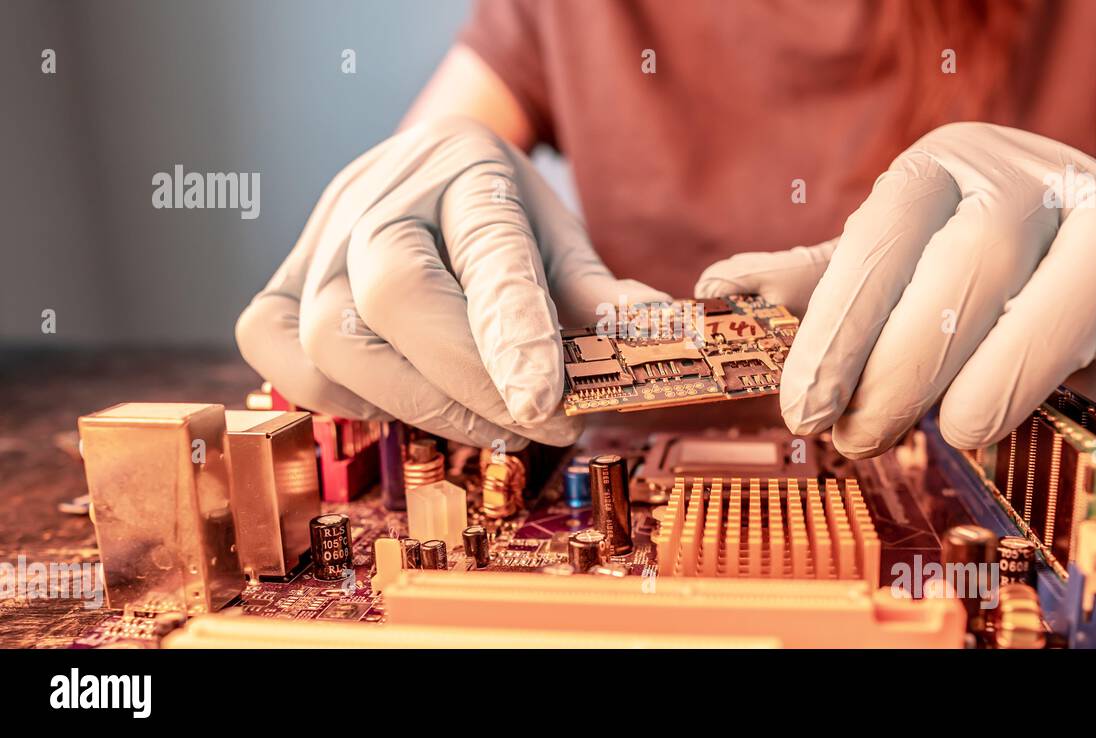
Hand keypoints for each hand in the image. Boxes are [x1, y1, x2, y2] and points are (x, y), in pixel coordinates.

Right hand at [237, 117, 666, 448]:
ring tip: (488, 423)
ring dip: (419, 405)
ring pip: (333, 341)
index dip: (513, 332)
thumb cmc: (500, 218)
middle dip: (470, 385)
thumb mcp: (563, 240)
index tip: (546, 403)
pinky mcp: (281, 287)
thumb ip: (602, 298)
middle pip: (396, 296)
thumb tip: (663, 343)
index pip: (487, 252)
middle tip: (539, 425)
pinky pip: (285, 357)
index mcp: (466, 167)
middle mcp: (379, 195)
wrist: (424, 175)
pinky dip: (344, 399)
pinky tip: (408, 401)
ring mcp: (317, 241)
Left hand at [697, 122, 1095, 457]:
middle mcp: (1038, 176)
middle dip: (910, 360)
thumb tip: (721, 293)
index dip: (839, 324)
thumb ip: (824, 281)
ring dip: (1028, 353)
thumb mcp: (899, 263)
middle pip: (977, 253)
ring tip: (967, 430)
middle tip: (866, 437)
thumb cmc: (993, 262)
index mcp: (947, 172)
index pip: (883, 233)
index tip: (806, 409)